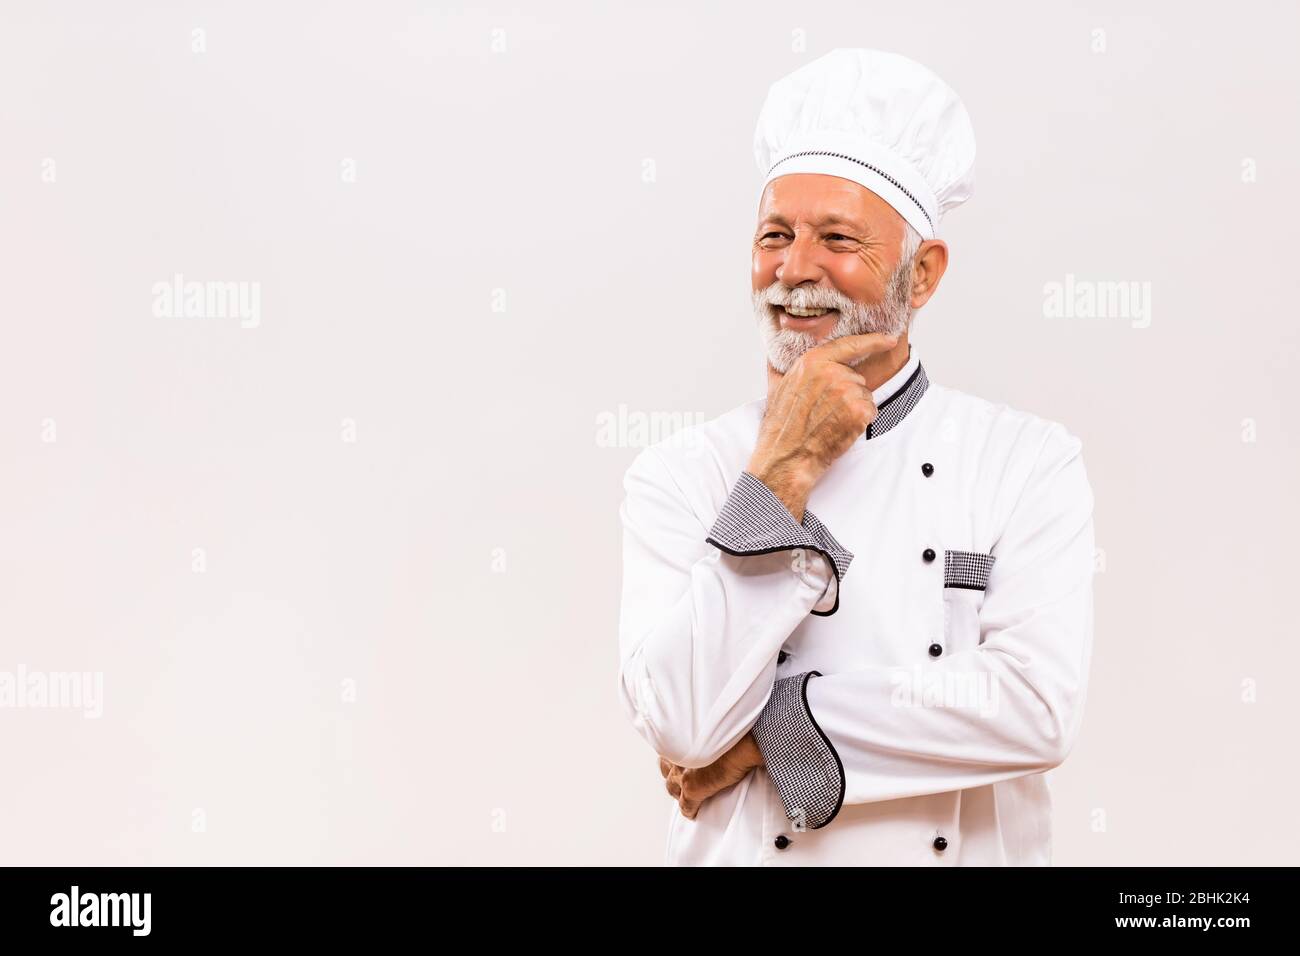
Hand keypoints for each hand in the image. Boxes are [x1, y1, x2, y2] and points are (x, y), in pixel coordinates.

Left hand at [658, 733, 764, 819]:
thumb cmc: (735, 731)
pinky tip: (694, 814)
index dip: (674, 759)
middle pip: (666, 770)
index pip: (668, 751)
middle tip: (681, 778)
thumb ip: (709, 734)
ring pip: (672, 789)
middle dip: (672, 774)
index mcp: (681, 739)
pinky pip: (686, 806)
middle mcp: (678, 756)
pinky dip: (690, 811)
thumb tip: (714, 731)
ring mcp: (683, 774)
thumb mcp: (716, 728)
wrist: (743, 744)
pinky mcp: (692, 789)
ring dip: (678, 792)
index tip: (681, 762)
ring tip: (686, 795)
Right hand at [747, 334, 897, 519]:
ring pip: (864, 395)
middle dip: (847, 393)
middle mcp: (831, 372)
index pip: (849, 345)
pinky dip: (861, 422)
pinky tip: (842, 429)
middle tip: (825, 412)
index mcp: (812, 362)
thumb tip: (772, 356)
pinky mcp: (859, 411)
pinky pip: (871, 410)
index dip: (872, 341)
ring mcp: (846, 391)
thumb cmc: (780, 427)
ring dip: (854, 408)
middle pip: (856, 377)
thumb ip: (778, 368)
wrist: (786, 458)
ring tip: (831, 422)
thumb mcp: (774, 390)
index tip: (889, 339)